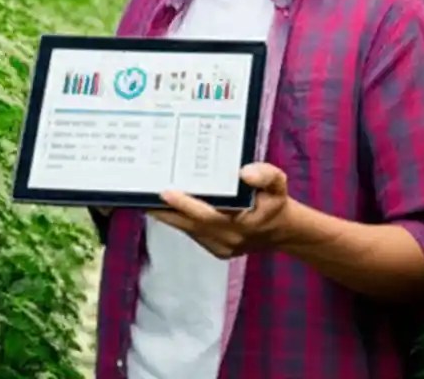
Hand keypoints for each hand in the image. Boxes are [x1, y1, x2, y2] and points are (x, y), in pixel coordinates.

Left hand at [149, 162, 294, 259]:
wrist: (282, 232)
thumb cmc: (275, 202)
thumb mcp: (278, 184)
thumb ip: (266, 174)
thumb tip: (245, 172)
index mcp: (241, 224)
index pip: (206, 215)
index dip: (184, 204)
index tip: (165, 192)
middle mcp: (227, 239)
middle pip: (188, 225)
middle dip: (164, 211)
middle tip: (141, 195)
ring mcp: (219, 247)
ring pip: (188, 230)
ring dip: (168, 215)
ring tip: (146, 198)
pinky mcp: (215, 250)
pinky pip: (192, 233)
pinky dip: (179, 220)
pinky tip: (167, 207)